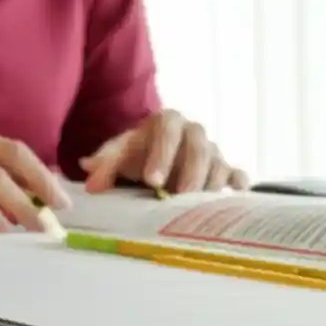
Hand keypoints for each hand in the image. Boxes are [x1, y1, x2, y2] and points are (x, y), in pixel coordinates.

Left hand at [79, 110, 248, 193]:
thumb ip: (105, 162)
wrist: (157, 158)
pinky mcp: (225, 170)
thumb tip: (88, 171)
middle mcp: (194, 133)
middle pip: (199, 146)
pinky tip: (235, 195)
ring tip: (200, 204)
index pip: (167, 131)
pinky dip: (237, 184)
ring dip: (211, 183)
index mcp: (167, 122)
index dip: (162, 154)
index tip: (151, 180)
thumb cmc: (137, 155)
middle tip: (179, 194)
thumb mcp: (119, 155)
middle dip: (190, 171)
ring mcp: (212, 152)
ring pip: (218, 163)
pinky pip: (237, 175)